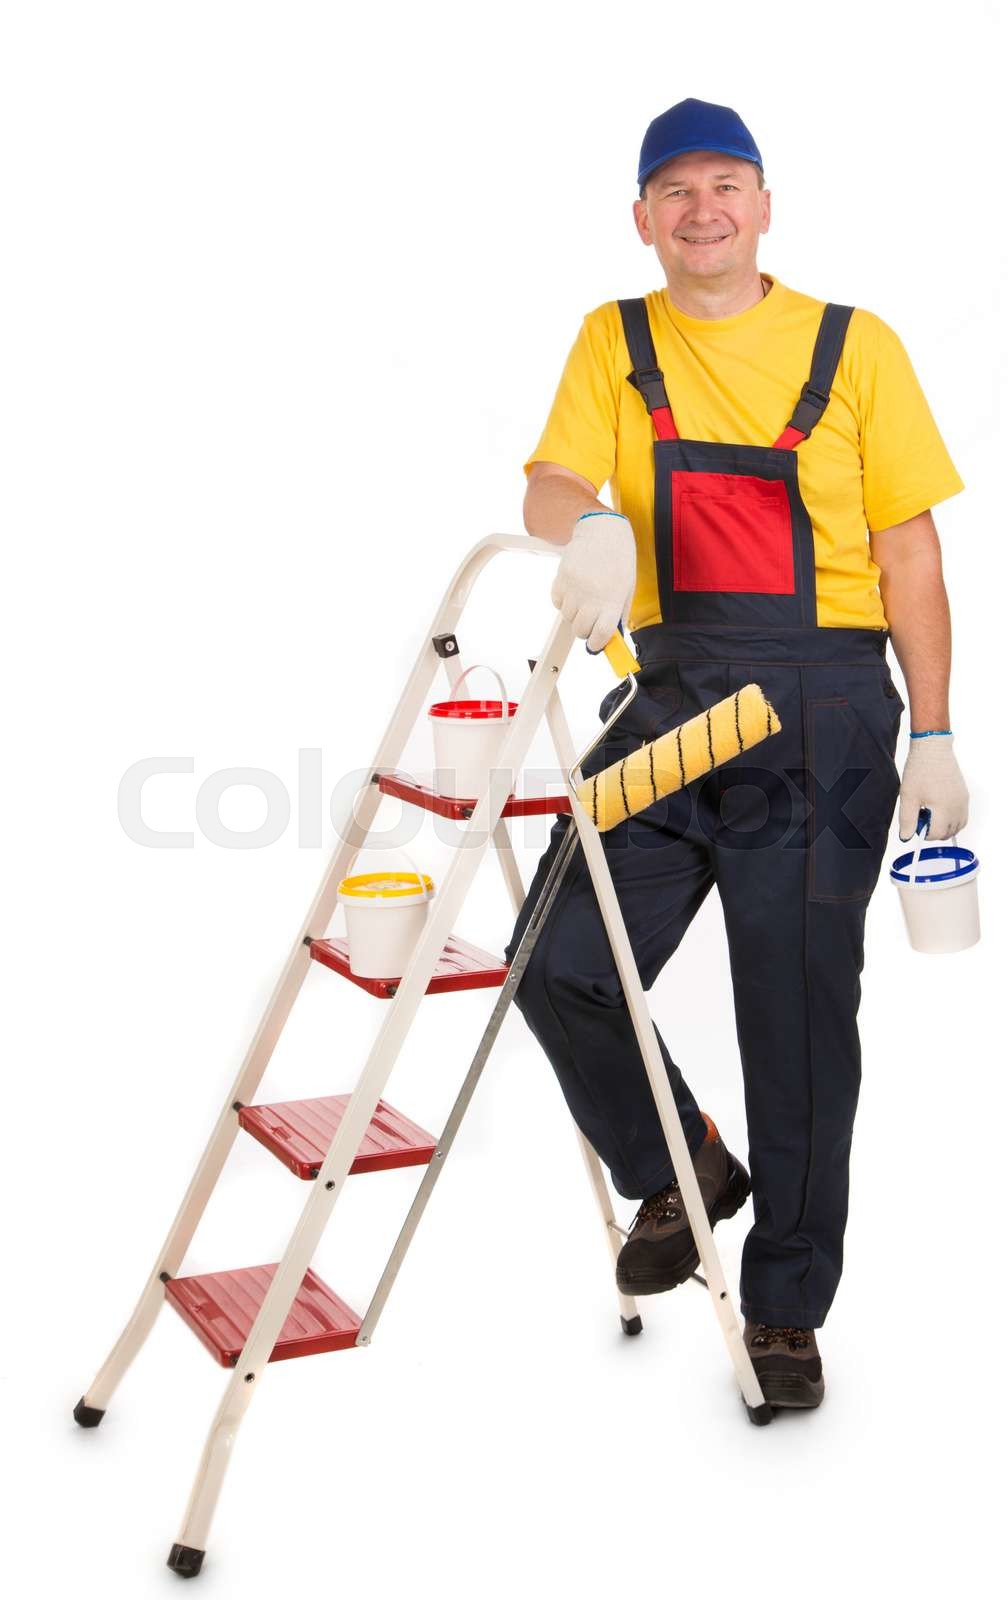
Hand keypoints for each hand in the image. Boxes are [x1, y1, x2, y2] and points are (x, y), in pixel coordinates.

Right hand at [550, 512, 635, 653]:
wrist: (603, 532)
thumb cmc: (618, 561)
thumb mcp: (627, 588)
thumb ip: (618, 613)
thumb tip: (610, 637)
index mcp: (613, 600)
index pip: (601, 634)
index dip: (596, 644)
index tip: (595, 644)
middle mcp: (593, 595)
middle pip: (580, 630)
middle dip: (584, 631)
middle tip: (590, 622)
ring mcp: (575, 587)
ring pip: (567, 617)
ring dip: (574, 615)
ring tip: (584, 599)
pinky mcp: (561, 578)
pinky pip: (557, 602)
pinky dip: (563, 602)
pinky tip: (574, 590)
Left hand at [898, 732, 968, 840]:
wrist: (932, 749)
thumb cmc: (920, 769)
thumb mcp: (908, 797)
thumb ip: (907, 820)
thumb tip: (906, 837)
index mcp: (944, 809)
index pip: (937, 834)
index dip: (923, 833)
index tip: (916, 822)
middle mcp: (958, 807)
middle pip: (949, 833)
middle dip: (934, 831)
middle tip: (921, 816)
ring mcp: (963, 801)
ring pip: (958, 826)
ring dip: (944, 826)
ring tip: (930, 812)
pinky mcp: (964, 795)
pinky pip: (962, 815)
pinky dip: (952, 818)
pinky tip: (937, 807)